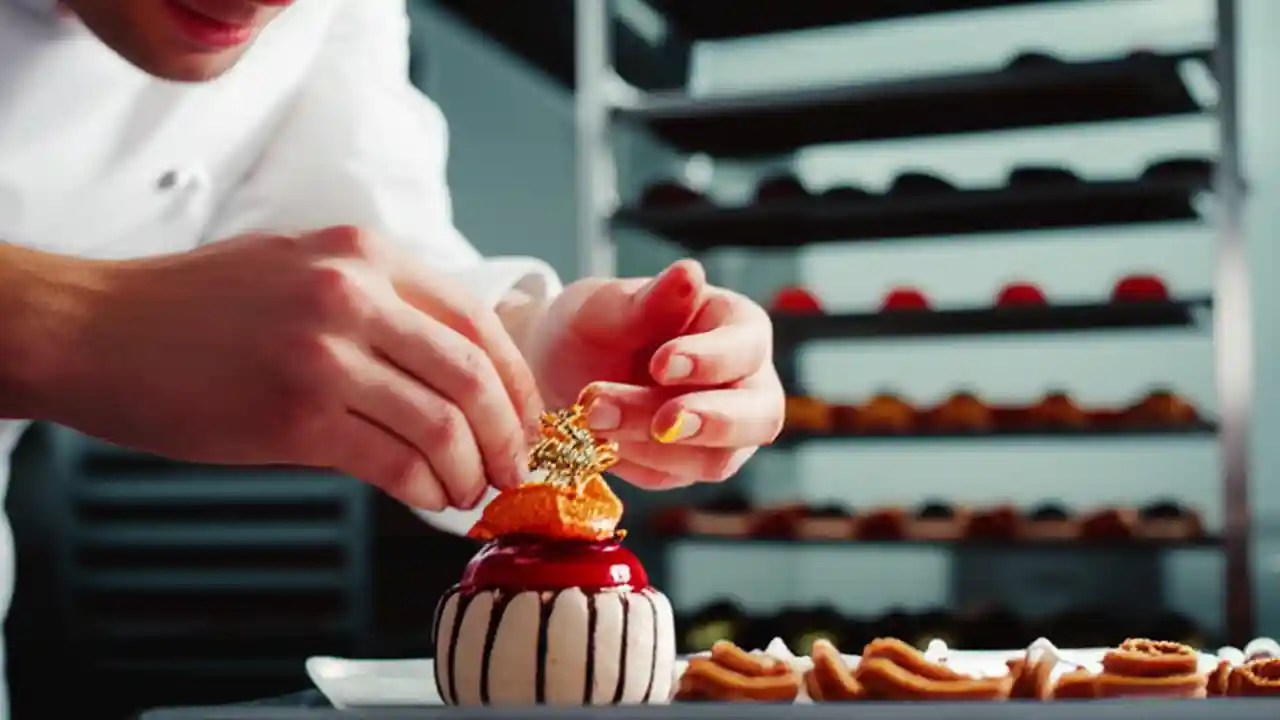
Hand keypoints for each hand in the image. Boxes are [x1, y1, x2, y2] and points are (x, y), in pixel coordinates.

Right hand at [32, 227, 541, 510]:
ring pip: (442, 426)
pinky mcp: (295, 417)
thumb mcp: (301, 269)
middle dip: (507, 435)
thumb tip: (455, 376)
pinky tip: (427, 498)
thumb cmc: (197, 307)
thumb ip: (380, 307)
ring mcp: (324, 354)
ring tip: (468, 492)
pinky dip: (426, 490)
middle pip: (474, 375)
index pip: (478, 320)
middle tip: (512, 469)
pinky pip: (394, 463)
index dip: (516, 381)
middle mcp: (353, 294)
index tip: (528, 418)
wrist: (96, 329)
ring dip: (469, 472)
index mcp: (365, 253)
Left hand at [528, 259, 783, 488]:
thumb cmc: (594, 326)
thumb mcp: (607, 306)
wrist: (556, 371)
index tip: (660, 364)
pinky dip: (635, 460)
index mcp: (734, 326)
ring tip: (594, 417)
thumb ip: (649, 300)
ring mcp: (722, 432)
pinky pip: (674, 476)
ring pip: (717, 457)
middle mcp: (742, 382)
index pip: (746, 345)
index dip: (711, 359)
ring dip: (656, 445)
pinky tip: (598, 438)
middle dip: (712, 422)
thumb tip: (690, 273)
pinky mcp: (689, 466)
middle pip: (760, 416)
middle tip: (662, 423)